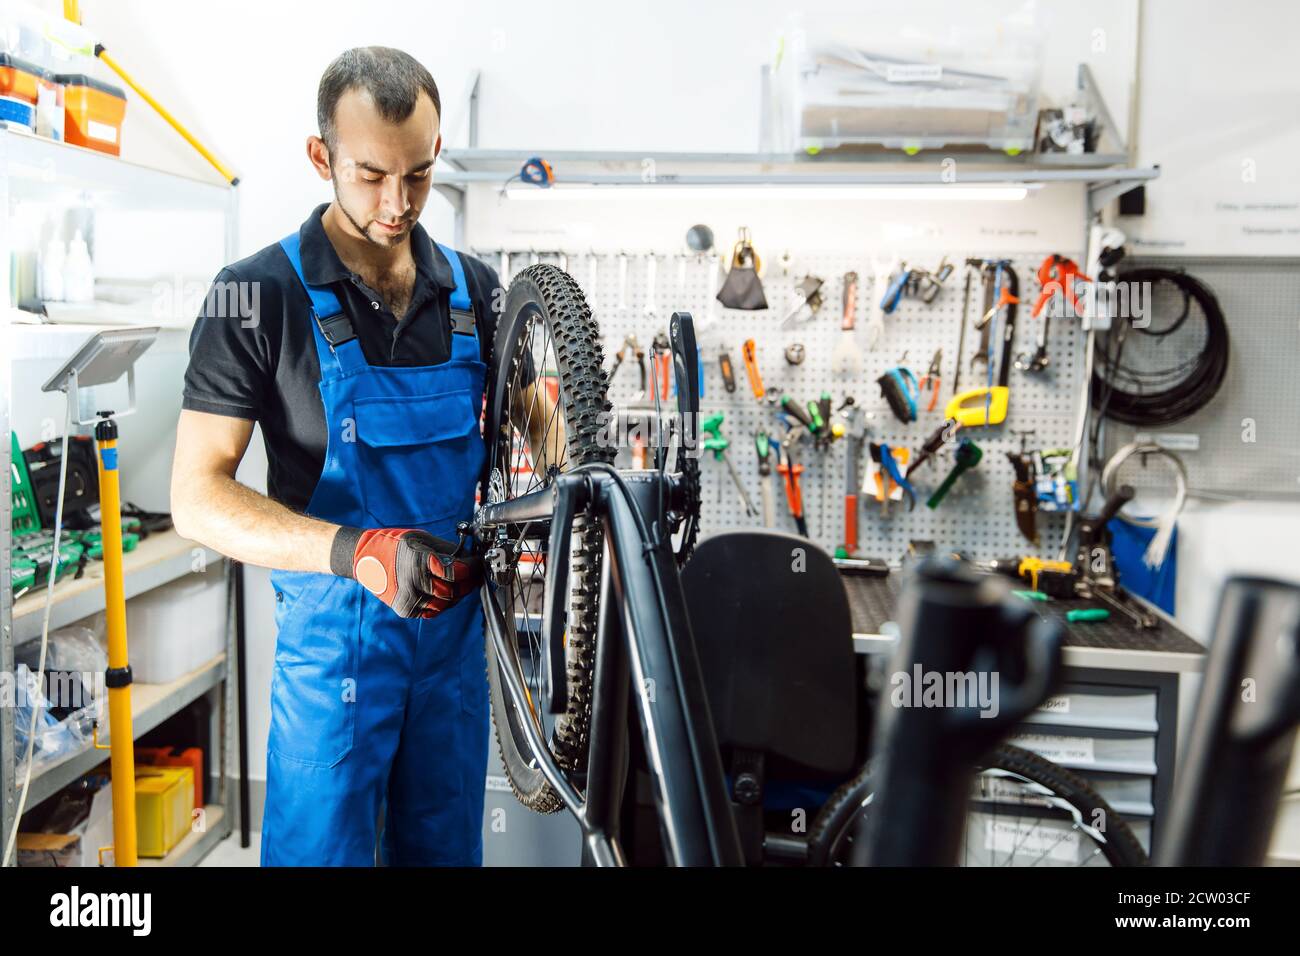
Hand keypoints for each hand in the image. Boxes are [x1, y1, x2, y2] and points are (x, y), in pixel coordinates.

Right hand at [331, 527, 481, 618]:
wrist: (365, 559)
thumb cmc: (395, 545)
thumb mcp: (422, 540)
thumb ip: (447, 551)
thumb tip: (470, 557)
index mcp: (420, 561)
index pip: (457, 572)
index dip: (472, 568)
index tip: (478, 563)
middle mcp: (414, 583)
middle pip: (454, 590)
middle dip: (468, 583)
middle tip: (473, 575)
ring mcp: (409, 599)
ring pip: (446, 604)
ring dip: (456, 594)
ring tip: (458, 583)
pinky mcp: (406, 609)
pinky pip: (433, 610)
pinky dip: (442, 602)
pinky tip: (441, 591)